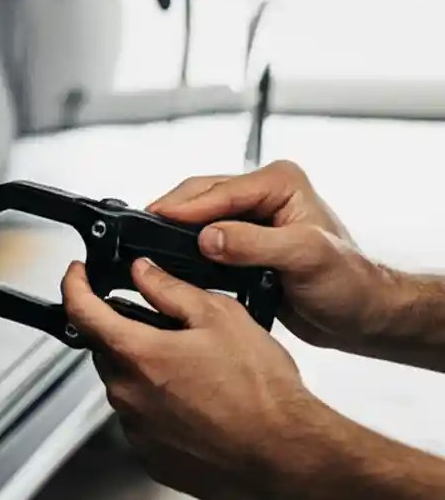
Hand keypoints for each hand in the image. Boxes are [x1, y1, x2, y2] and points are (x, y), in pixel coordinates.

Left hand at [62, 258, 332, 499]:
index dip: (74, 286)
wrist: (287, 456)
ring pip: (125, 388)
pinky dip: (159, 408)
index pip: (81, 312)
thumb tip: (143, 273)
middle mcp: (128, 395)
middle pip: (105, 351)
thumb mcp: (220, 318)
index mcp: (137, 355)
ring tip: (196, 373)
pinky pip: (143, 423)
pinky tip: (198, 406)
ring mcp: (137, 431)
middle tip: (165, 328)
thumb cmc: (262, 392)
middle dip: (124, 332)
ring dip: (146, 373)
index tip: (76, 275)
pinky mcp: (152, 459)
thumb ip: (170, 290)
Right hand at [147, 160, 401, 349]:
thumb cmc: (348, 284)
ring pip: (198, 215)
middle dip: (171, 214)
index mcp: (280, 183)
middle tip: (138, 234)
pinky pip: (203, 236)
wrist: (361, 316)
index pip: (219, 190)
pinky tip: (169, 259)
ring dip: (174, 229)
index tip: (152, 221)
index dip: (183, 208)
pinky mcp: (244, 240)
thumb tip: (208, 237)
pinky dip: (184, 246)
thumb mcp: (304, 258)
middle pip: (200, 195)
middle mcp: (264, 193)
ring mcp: (252, 216)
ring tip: (145, 246)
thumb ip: (254, 244)